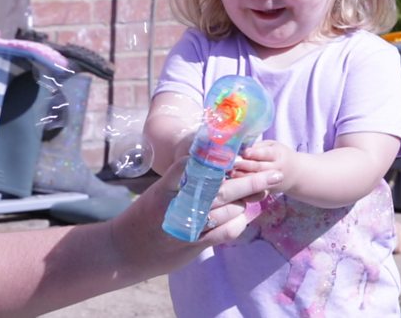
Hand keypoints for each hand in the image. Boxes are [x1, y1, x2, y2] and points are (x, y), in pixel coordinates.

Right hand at [107, 156, 283, 278]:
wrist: (125, 249)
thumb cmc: (146, 213)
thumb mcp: (161, 189)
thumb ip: (186, 176)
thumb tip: (219, 162)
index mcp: (171, 185)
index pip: (204, 166)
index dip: (228, 159)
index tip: (246, 152)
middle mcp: (180, 204)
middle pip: (224, 189)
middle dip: (253, 180)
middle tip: (274, 173)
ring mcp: (188, 226)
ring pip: (229, 210)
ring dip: (246, 202)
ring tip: (258, 194)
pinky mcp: (194, 244)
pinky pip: (226, 232)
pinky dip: (239, 222)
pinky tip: (243, 216)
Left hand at [231, 139, 296, 194]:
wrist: (296, 174)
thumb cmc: (278, 155)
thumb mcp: (273, 146)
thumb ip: (259, 146)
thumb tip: (241, 146)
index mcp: (278, 154)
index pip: (265, 154)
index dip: (254, 153)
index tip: (244, 152)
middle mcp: (276, 169)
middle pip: (259, 167)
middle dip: (245, 165)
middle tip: (231, 163)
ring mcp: (272, 182)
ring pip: (256, 180)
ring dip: (242, 177)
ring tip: (230, 173)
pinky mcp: (267, 192)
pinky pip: (255, 194)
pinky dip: (245, 191)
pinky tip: (235, 187)